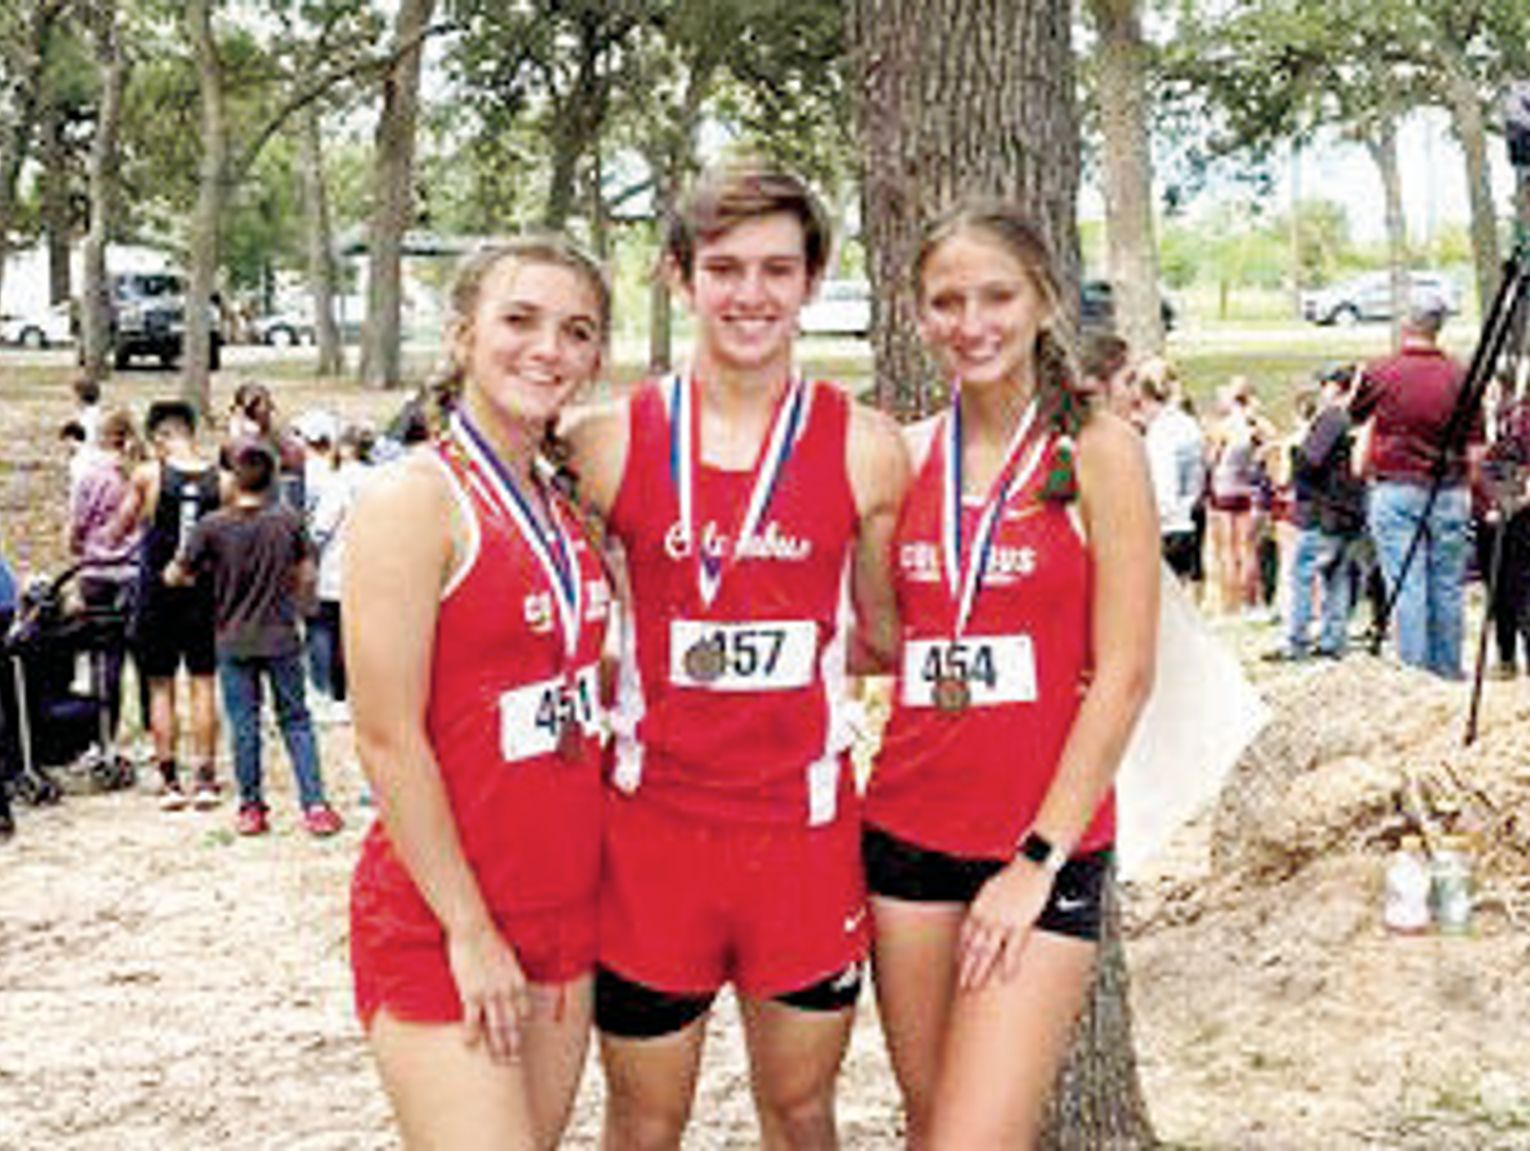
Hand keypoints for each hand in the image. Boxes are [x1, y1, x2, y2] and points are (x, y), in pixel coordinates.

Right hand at [447, 921, 531, 1063]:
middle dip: (514, 1045)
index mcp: (518, 982)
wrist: (474, 928)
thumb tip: (513, 980)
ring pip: (497, 1027)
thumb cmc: (490, 938)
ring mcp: (490, 994)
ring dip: (498, 1046)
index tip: (521, 1038)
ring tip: (499, 1061)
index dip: (523, 1027)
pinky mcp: (471, 994)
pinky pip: (472, 1019)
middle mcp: (507, 991)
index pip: (525, 1011)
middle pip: (513, 1024)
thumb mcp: (509, 956)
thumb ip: (511, 972)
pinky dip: (472, 1034)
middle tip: (514, 1063)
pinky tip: (470, 1045)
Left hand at [957, 860, 1053, 992]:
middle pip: (972, 948)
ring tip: (976, 986)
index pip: (964, 935)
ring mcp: (1002, 923)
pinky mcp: (1020, 925)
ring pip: (987, 952)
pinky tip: (1005, 978)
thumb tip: (979, 915)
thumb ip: (984, 905)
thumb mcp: (989, 889)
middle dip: (966, 967)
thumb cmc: (1012, 875)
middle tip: (963, 984)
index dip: (961, 951)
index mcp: (978, 908)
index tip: (958, 964)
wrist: (1029, 867)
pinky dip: (1008, 966)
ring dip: (980, 971)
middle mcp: (986, 917)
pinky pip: (1012, 950)